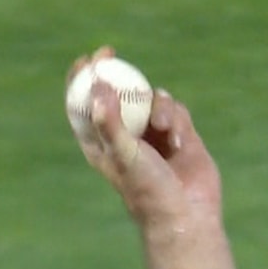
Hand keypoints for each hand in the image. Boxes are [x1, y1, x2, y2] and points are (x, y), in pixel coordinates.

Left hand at [67, 47, 222, 234]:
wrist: (186, 215)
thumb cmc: (147, 190)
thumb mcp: (124, 154)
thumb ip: (110, 121)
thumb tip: (97, 85)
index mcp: (102, 144)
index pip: (84, 106)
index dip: (81, 80)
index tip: (85, 60)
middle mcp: (126, 136)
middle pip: (116, 93)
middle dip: (113, 72)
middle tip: (109, 54)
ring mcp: (153, 135)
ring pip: (150, 98)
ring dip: (156, 104)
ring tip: (162, 126)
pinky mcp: (179, 135)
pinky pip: (175, 110)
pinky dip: (176, 118)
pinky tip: (178, 141)